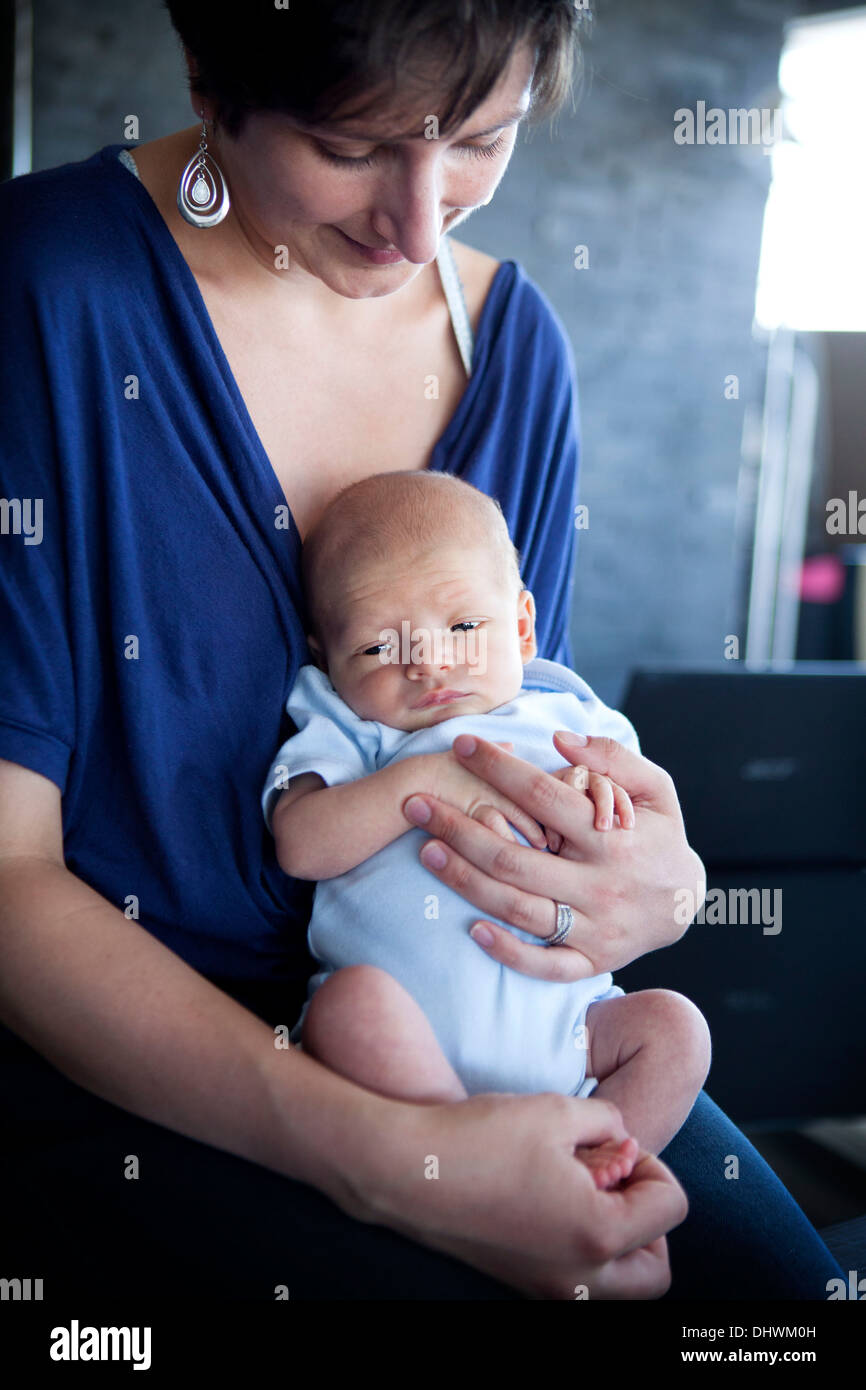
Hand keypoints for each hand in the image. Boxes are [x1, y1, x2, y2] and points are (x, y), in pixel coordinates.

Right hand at [351, 1090, 687, 1299]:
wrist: (407, 1169)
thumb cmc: (481, 1137)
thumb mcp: (559, 1110)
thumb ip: (610, 1123)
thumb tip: (622, 1140)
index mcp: (597, 1235)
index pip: (670, 1208)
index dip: (652, 1165)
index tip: (615, 1145)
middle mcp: (578, 1278)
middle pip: (656, 1270)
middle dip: (649, 1220)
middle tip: (617, 1179)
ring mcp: (546, 1286)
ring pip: (620, 1284)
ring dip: (620, 1240)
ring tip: (586, 1189)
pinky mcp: (520, 1281)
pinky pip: (579, 1280)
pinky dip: (583, 1246)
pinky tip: (552, 1198)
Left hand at [402, 732, 705, 980]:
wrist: (690, 903)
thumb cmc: (661, 836)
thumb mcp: (656, 788)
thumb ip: (613, 757)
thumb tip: (559, 739)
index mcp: (613, 837)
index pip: (543, 795)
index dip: (497, 768)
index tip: (460, 746)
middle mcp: (600, 883)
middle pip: (514, 856)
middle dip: (458, 827)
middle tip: (415, 805)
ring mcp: (595, 927)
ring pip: (517, 907)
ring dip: (464, 880)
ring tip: (426, 851)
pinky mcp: (592, 961)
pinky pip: (543, 963)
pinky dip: (506, 949)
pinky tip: (470, 928)